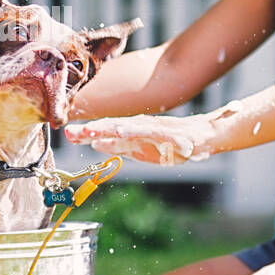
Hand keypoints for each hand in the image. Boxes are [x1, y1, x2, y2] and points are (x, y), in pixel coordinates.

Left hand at [63, 114, 217, 165]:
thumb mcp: (143, 148)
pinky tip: (123, 132)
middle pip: (114, 127)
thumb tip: (97, 143)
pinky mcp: (172, 133)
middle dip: (93, 130)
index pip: (106, 131)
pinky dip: (137, 132)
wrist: (205, 136)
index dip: (88, 132)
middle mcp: (142, 126)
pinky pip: (152, 132)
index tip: (69, 134)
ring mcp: (157, 128)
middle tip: (73, 133)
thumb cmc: (172, 143)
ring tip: (91, 132)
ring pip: (130, 128)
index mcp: (133, 131)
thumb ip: (121, 146)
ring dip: (109, 129)